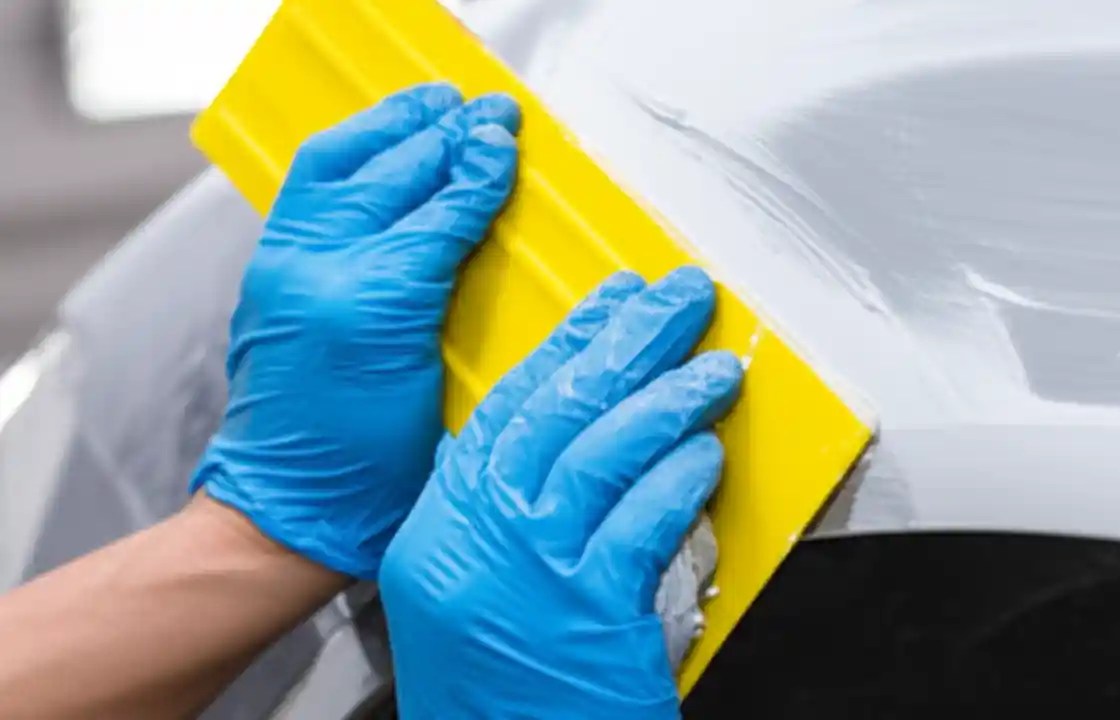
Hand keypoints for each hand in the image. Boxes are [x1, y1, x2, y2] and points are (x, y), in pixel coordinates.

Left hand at [191, 84, 520, 577]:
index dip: (478, 172)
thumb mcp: (444, 392)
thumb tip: (483, 227)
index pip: (439, 213)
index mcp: (373, 306)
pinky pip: (307, 191)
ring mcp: (284, 271)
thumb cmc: (375, 473)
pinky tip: (375, 141)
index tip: (506, 140)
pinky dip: (344, 154)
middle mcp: (319, 275)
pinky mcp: (269, 276)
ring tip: (431, 104)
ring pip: (342, 168)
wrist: (293, 514)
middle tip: (486, 113)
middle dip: (443, 137)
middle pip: (394, 178)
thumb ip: (455, 296)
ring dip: (390, 128)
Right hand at [379, 267, 742, 718]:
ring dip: (668, 400)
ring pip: (603, 453)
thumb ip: (497, 515)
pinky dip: (678, 479)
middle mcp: (477, 538)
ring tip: (712, 368)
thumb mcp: (463, 593)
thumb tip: (557, 442)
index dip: (566, 345)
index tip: (611, 303)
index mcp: (443, 526)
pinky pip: (642, 521)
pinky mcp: (589, 612)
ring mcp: (531, 572)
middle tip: (677, 299)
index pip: (508, 409)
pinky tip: (705, 452)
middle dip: (627, 342)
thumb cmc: (492, 694)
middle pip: (558, 411)